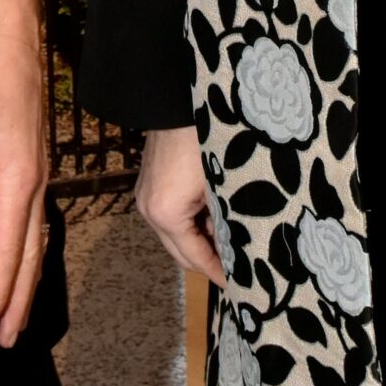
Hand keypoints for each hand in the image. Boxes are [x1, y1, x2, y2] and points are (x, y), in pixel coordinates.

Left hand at [0, 0, 49, 344]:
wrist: (13, 34)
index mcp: (18, 177)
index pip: (6, 248)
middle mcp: (35, 182)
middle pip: (30, 254)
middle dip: (18, 300)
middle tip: (4, 340)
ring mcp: (38, 173)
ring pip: (36, 239)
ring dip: (26, 280)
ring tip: (15, 316)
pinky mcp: (33, 162)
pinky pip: (34, 221)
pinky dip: (28, 251)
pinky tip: (21, 258)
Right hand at [135, 124, 226, 288]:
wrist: (175, 103)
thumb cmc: (205, 142)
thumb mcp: (221, 187)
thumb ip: (227, 223)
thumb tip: (239, 250)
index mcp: (167, 215)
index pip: (195, 257)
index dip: (218, 271)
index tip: (239, 283)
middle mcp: (149, 212)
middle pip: (181, 252)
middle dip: (208, 261)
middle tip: (237, 269)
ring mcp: (145, 198)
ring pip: (176, 235)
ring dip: (201, 241)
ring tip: (232, 243)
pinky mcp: (149, 187)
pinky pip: (171, 217)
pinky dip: (192, 223)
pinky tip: (215, 218)